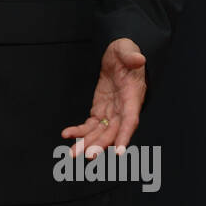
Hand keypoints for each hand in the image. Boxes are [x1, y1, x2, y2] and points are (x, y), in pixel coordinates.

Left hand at [60, 38, 145, 158]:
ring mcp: (111, 112)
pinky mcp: (100, 111)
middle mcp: (123, 109)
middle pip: (112, 132)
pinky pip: (90, 125)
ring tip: (72, 154)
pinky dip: (79, 131)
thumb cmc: (126, 53)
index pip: (130, 120)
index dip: (124, 136)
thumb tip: (139, 59)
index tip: (118, 152)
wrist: (118, 56)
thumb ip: (132, 56)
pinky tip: (67, 135)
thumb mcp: (128, 50)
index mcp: (132, 97)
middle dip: (100, 145)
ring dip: (87, 144)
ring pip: (100, 133)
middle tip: (87, 156)